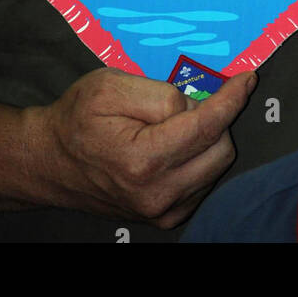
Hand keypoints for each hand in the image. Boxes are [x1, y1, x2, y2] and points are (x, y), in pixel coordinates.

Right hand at [35, 66, 257, 227]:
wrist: (50, 162)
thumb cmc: (77, 118)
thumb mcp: (110, 87)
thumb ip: (159, 93)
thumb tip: (196, 104)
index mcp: (142, 161)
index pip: (207, 127)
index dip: (231, 99)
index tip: (247, 78)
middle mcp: (157, 194)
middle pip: (220, 148)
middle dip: (213, 118)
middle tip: (183, 103)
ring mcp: (161, 212)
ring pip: (216, 167)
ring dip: (207, 139)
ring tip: (171, 125)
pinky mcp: (165, 218)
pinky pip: (203, 181)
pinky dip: (199, 159)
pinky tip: (174, 145)